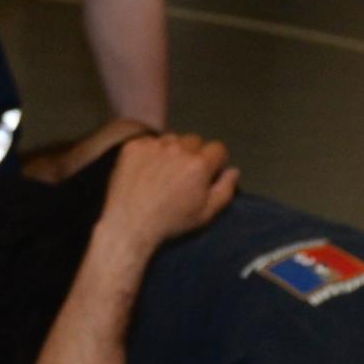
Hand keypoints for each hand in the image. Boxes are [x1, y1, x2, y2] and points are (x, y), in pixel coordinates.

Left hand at [102, 129, 238, 250]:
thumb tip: (234, 170)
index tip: (207, 175)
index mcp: (200, 164)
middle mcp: (178, 149)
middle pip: (195, 141)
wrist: (129, 225)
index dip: (215, 162)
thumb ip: (225, 190)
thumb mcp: (205, 214)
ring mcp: (154, 145)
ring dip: (172, 151)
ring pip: (171, 139)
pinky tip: (145, 171)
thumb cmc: (170, 222)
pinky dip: (150, 152)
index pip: (218, 149)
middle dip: (194, 154)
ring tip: (163, 173)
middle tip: (183, 175)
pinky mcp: (133, 146)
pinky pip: (149, 142)